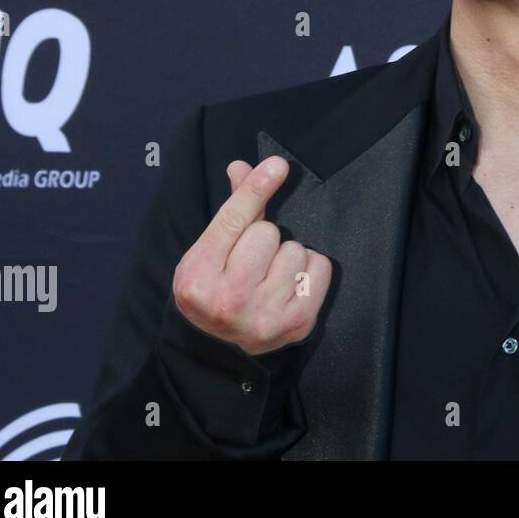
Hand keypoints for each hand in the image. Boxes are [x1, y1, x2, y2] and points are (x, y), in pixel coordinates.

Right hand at [170, 155, 331, 355]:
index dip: (256, 189)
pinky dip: (310, 270)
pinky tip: (290, 285)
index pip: (233, 221)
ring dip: (287, 256)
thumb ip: (230, 210)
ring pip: (296, 249)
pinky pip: (320, 268)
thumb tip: (243, 168)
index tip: (277, 166)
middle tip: (252, 260)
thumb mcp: (205, 253)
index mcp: (198, 278)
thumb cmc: (212, 290)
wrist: (218, 351)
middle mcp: (230, 300)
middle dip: (264, 238)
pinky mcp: (297, 324)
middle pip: (268, 232)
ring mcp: (265, 316)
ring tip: (270, 276)